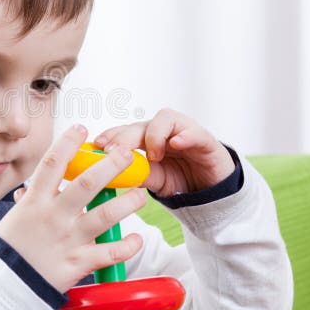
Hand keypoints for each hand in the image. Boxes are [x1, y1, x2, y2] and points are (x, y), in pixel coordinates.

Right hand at [0, 124, 145, 293]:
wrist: (2, 287)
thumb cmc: (6, 251)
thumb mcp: (13, 219)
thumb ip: (26, 203)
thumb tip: (29, 191)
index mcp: (35, 202)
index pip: (52, 163)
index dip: (68, 143)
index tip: (82, 129)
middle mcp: (54, 216)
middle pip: (87, 183)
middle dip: (110, 165)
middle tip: (126, 153)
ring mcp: (67, 240)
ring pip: (105, 216)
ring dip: (127, 203)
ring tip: (141, 194)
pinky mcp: (77, 264)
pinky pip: (109, 253)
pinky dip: (127, 246)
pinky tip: (137, 238)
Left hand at [89, 108, 235, 196]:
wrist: (212, 190)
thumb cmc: (179, 179)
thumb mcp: (154, 180)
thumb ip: (136, 174)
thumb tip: (109, 175)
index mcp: (146, 140)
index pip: (124, 131)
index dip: (111, 135)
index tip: (98, 145)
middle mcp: (162, 131)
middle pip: (140, 125)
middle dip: (125, 137)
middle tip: (114, 151)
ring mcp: (183, 131)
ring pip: (165, 119)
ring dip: (154, 135)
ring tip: (154, 156)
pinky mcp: (204, 139)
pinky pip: (194, 131)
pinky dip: (184, 136)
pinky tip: (176, 143)